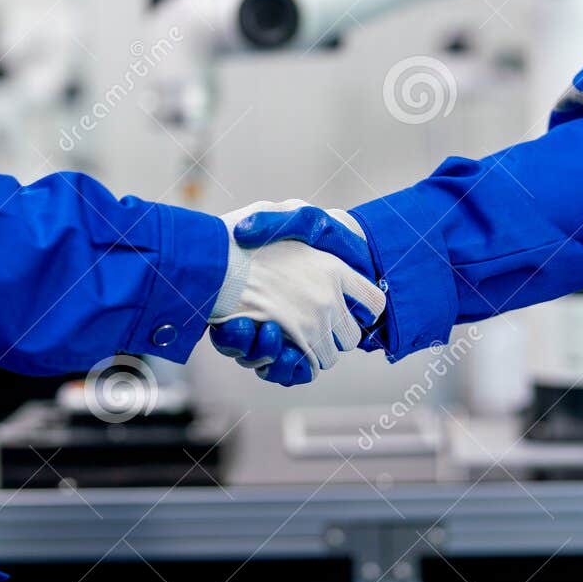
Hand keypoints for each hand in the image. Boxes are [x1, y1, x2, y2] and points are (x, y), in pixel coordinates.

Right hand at [209, 200, 385, 384]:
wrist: (210, 261)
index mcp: (333, 267)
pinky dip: (297, 365)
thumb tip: (320, 228)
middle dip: (335, 336)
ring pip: (331, 355)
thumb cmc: (238, 236)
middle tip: (313, 328)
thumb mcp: (279, 215)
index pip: (373, 301)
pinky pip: (309, 366)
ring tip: (294, 340)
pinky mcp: (293, 341)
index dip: (363, 310)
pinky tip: (284, 352)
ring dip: (315, 352)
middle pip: (351, 335)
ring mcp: (314, 321)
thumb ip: (304, 223)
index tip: (350, 312)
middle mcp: (330, 295)